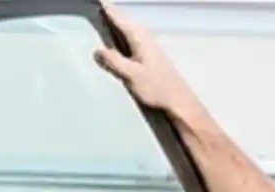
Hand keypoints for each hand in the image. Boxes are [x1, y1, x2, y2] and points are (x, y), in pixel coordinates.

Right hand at [93, 0, 201, 116]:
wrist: (178, 100)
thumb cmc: (156, 87)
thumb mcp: (132, 75)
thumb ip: (114, 61)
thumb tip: (97, 50)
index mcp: (139, 38)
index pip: (119, 17)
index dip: (107, 8)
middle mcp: (144, 37)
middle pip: (123, 21)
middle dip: (110, 13)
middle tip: (97, 6)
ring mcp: (147, 46)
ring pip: (126, 29)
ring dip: (115, 24)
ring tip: (101, 19)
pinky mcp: (148, 56)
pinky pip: (129, 39)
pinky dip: (120, 35)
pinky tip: (114, 41)